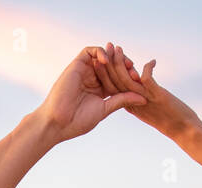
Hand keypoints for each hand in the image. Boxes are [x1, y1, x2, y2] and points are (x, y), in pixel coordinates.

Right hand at [33, 44, 147, 142]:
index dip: (128, 76)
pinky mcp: (76, 65)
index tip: (138, 79)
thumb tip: (144, 98)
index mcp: (100, 90)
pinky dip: (100, 52)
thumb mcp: (104, 109)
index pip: (118, 77)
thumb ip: (122, 100)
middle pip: (112, 65)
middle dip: (124, 65)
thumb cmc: (78, 121)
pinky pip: (90, 51)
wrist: (57, 122)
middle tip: (132, 68)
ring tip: (122, 63)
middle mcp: (93, 79)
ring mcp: (85, 72)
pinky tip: (106, 60)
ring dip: (114, 56)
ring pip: (103, 56)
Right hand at [90, 42, 201, 139]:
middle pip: (115, 81)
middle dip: (109, 63)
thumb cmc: (167, 119)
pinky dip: (148, 68)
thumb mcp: (146, 109)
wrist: (181, 129)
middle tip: (108, 47)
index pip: (111, 87)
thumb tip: (134, 89)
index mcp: (128, 104)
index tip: (101, 59)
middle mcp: (133, 101)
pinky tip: (153, 62)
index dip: (104, 72)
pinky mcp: (156, 95)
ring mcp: (144, 98)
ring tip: (120, 49)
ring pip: (127, 79)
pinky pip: (148, 78)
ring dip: (122, 62)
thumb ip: (137, 99)